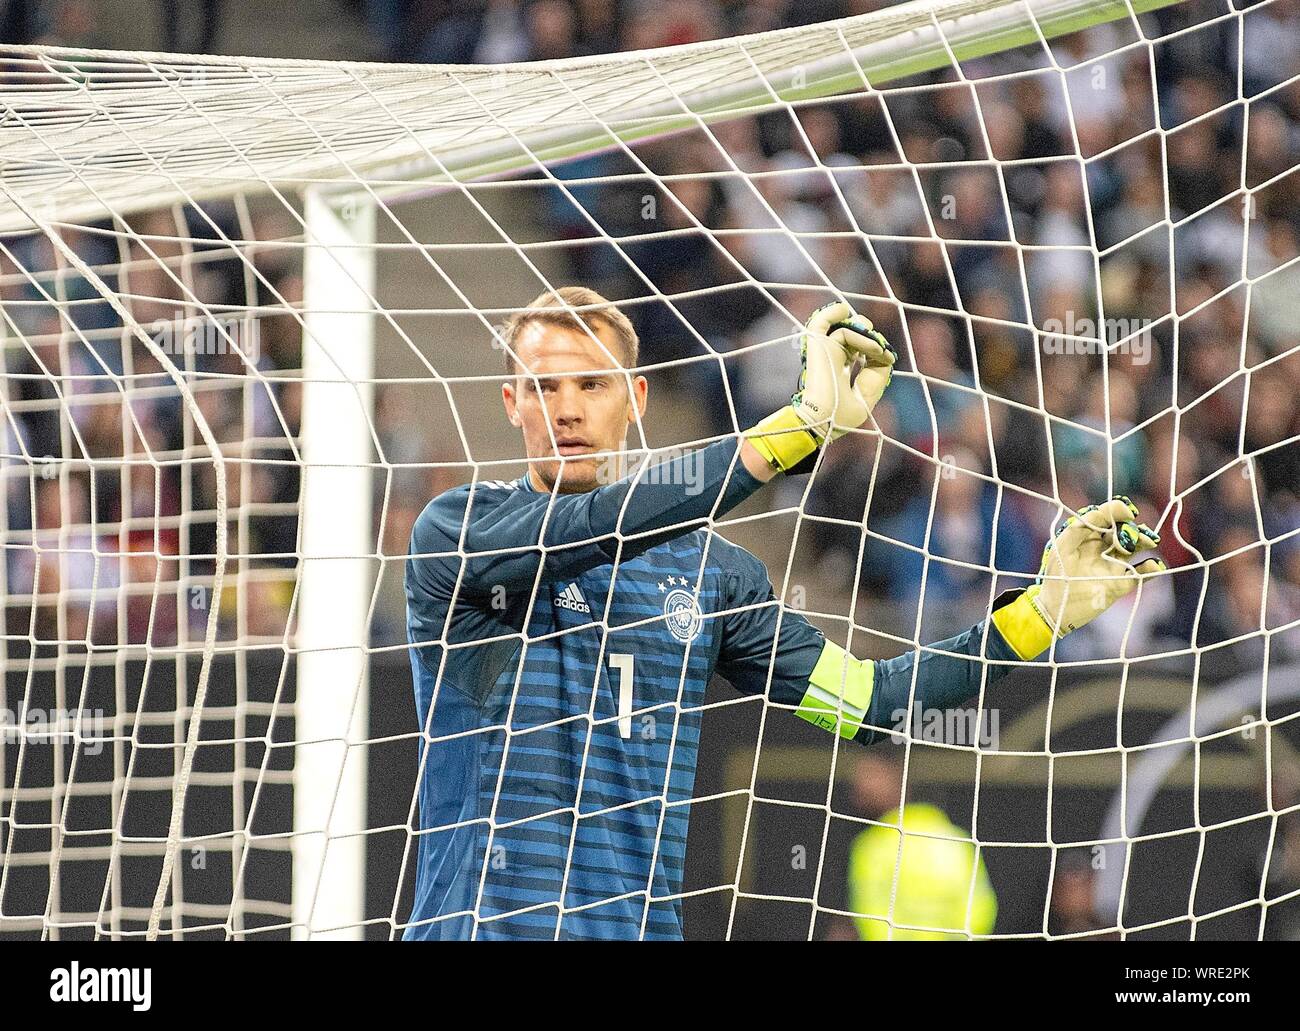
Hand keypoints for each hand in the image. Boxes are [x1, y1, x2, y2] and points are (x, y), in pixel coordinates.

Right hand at [745, 301, 895, 473]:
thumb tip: (881, 352)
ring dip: (864, 334)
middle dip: (871, 337)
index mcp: (842, 371)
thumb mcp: (868, 396)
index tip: (887, 358)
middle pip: (853, 336)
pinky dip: (833, 312)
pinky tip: (843, 309)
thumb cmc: (842, 416)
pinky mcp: (817, 346)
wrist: (824, 420)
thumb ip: (877, 373)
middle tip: (880, 350)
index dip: (877, 350)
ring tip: (875, 348)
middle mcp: (832, 359)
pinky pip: (823, 322)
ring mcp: (825, 351)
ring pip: (845, 328)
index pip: (862, 351)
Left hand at [992, 496, 1166, 658]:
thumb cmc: (1056, 575)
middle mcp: (1102, 548)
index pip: (1106, 517)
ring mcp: (1113, 566)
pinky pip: (1141, 574)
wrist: (1054, 609)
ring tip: (1149, 542)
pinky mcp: (1120, 585)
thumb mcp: (1063, 547)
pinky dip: (1151, 569)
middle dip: (1132, 528)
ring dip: (1144, 541)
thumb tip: (1100, 512)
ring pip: (1135, 548)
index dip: (1117, 510)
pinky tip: (1154, 566)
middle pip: (1124, 530)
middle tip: (1132, 536)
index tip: (1128, 512)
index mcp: (1087, 536)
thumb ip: (1078, 528)